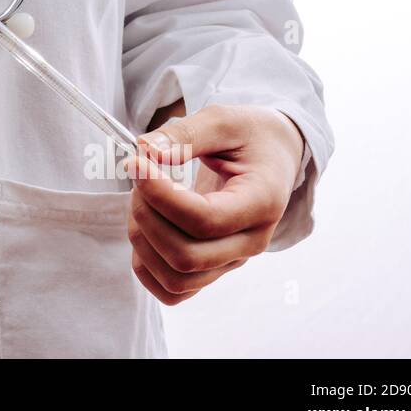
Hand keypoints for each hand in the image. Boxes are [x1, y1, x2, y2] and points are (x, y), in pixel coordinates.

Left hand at [123, 104, 304, 304]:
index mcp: (262, 203)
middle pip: (186, 256)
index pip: (205, 220)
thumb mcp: (223, 120)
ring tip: (140, 199)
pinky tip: (143, 227)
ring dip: (142, 240)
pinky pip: (174, 290)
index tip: (137, 162)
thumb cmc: (249, 136)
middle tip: (139, 177)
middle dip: (147, 215)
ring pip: (177, 279)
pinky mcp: (213, 268)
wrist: (273, 155)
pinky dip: (146, 266)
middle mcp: (251, 242)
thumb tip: (146, 152)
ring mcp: (232, 260)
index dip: (160, 195)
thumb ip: (185, 134)